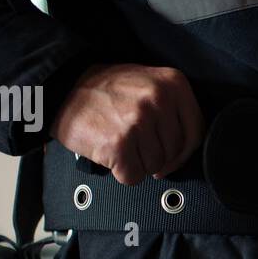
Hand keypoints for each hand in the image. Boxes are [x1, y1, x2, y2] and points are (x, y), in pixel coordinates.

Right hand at [49, 64, 204, 184]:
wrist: (62, 88)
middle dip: (158, 158)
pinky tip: (112, 154)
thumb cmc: (104, 90)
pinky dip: (122, 172)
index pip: (196, 131)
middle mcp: (159, 100)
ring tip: (121, 144)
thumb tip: (186, 145)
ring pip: (155, 166)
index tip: (172, 157)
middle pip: (175, 152)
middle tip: (136, 147)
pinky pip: (133, 176)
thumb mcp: (148, 82)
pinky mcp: (119, 144)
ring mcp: (139, 122)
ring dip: (138, 164)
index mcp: (173, 83)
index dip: (184, 152)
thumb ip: (172, 107)